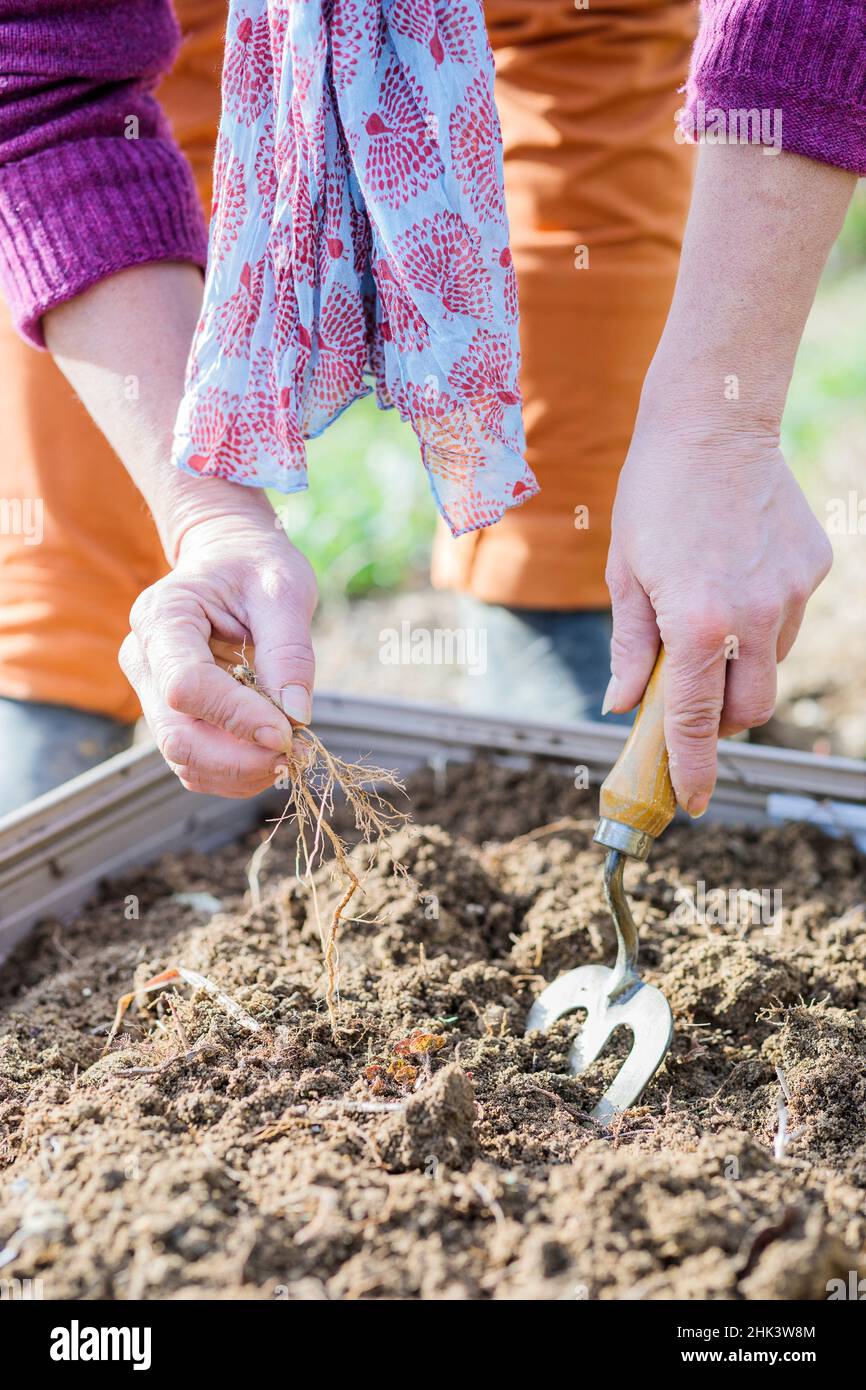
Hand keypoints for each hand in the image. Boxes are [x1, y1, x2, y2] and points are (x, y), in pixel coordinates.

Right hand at [120, 502, 316, 796]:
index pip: (187, 686)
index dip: (237, 718)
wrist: (230, 563)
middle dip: (240, 759)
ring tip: (291, 752)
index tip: (289, 732)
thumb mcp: (283, 590)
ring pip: (184, 760)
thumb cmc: (255, 568)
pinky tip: (271, 754)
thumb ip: (289, 650)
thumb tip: (296, 716)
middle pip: (177, 735)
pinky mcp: (172, 718)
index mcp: (161, 618)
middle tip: (295, 753)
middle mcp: (144, 661)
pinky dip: (236, 775)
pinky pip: (196, 765)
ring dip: (241, 773)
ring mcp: (152, 695)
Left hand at [604, 415, 831, 815]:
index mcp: (698, 623)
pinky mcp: (814, 568)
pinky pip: (789, 619)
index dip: (694, 767)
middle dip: (720, 720)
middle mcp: (755, 616)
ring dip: (740, 665)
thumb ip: (630, 647)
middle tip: (690, 698)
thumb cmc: (654, 496)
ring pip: (772, 664)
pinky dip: (762, 621)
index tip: (693, 800)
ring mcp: (792, 593)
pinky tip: (736, 576)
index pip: (697, 720)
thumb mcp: (625, 575)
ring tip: (707, 614)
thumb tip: (623, 705)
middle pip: (749, 709)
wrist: (713, 422)